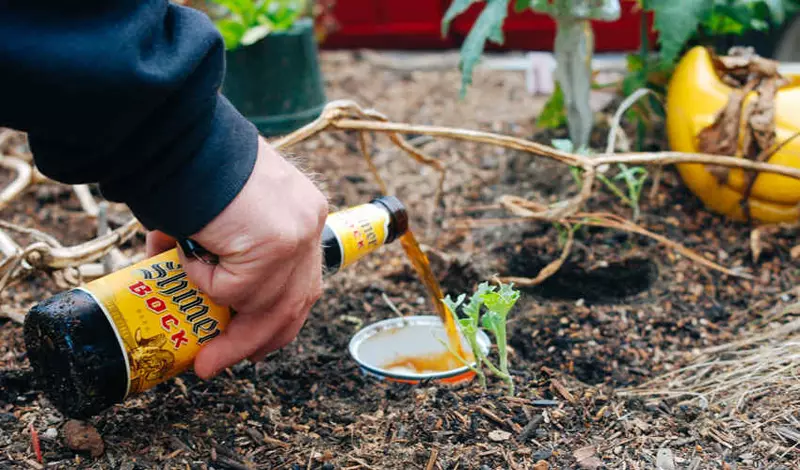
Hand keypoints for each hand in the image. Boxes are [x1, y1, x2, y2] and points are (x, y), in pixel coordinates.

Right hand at [146, 137, 327, 378]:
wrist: (181, 135)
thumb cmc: (192, 164)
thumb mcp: (223, 208)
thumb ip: (222, 243)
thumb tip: (187, 270)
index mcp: (304, 211)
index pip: (304, 278)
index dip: (282, 314)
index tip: (259, 340)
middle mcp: (309, 223)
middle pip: (296, 301)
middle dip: (261, 340)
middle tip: (227, 362)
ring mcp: (296, 235)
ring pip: (266, 306)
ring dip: (232, 338)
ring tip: (204, 361)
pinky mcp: (275, 246)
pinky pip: (232, 289)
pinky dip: (202, 282)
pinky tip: (184, 255)